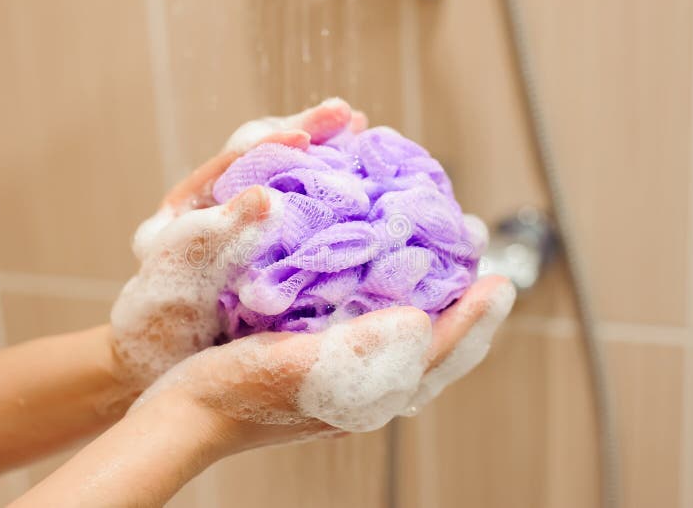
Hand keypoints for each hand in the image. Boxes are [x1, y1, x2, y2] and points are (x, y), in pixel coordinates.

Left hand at [109, 99, 367, 390]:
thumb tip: (269, 198)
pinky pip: (303, 216)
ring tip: (357, 131)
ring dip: (321, 154)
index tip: (305, 137)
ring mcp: (244, 230)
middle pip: (262, 157)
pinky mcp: (270, 254)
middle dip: (305, 132)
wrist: (157, 371)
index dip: (270, 145)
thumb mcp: (179, 284)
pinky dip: (329, 195)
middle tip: (347, 116)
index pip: (233, 162)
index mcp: (187, 209)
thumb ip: (218, 240)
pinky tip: (359, 183)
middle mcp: (216, 210)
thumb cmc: (159, 332)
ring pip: (285, 179)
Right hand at [132, 275, 515, 452]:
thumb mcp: (295, 363)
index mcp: (369, 394)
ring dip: (443, 319)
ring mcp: (349, 391)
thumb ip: (360, 349)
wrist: (189, 416)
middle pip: (438, 358)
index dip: (475, 318)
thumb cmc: (234, 389)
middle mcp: (368, 397)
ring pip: (416, 355)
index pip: (441, 354)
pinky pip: (385, 350)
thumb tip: (425, 323)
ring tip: (455, 283)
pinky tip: (396, 299)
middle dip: (469, 318)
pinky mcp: (326, 377)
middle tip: (489, 276)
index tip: (502, 280)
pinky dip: (406, 322)